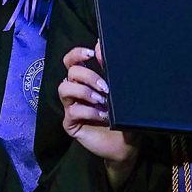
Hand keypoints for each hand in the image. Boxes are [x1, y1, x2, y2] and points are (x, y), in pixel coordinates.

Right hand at [58, 44, 138, 174]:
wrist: (126, 145)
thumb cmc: (124, 116)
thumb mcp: (121, 93)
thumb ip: (112, 71)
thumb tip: (101, 46)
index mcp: (86, 81)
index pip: (71, 61)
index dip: (76, 54)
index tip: (91, 54)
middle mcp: (76, 92)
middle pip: (70, 72)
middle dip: (88, 76)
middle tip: (106, 87)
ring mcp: (71, 107)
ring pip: (64, 88)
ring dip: (84, 92)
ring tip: (102, 101)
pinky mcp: (70, 123)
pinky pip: (72, 111)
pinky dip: (89, 111)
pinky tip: (103, 116)